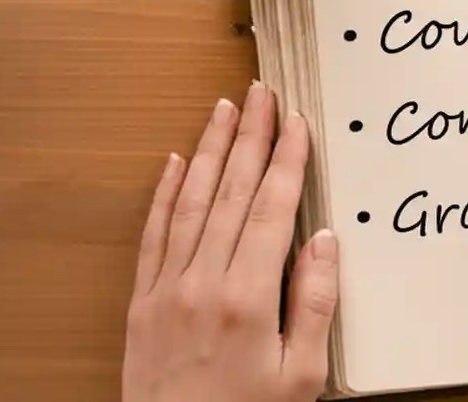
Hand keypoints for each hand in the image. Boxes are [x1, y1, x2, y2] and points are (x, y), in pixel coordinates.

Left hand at [123, 82, 337, 401]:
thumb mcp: (302, 376)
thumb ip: (315, 303)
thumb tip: (325, 241)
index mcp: (248, 297)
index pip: (271, 209)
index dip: (286, 161)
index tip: (296, 123)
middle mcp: (203, 282)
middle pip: (230, 192)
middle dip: (250, 138)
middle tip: (261, 94)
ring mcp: (167, 289)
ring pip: (189, 202)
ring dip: (207, 150)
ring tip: (223, 110)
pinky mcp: (142, 303)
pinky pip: (153, 234)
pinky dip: (163, 194)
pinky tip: (172, 163)